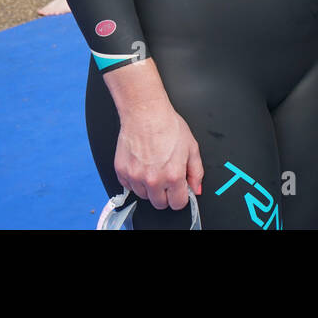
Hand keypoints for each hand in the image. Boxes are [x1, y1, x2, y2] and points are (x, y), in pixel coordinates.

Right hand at [107, 61, 203, 210]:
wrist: (145, 113)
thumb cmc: (168, 125)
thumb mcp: (191, 147)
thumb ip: (196, 172)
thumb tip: (196, 188)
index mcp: (173, 175)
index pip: (177, 204)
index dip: (180, 196)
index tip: (179, 190)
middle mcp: (153, 180)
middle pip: (160, 204)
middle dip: (165, 194)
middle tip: (166, 176)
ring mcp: (135, 177)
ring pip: (144, 195)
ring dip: (149, 187)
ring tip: (153, 166)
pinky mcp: (122, 172)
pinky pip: (129, 186)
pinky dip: (135, 179)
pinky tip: (142, 164)